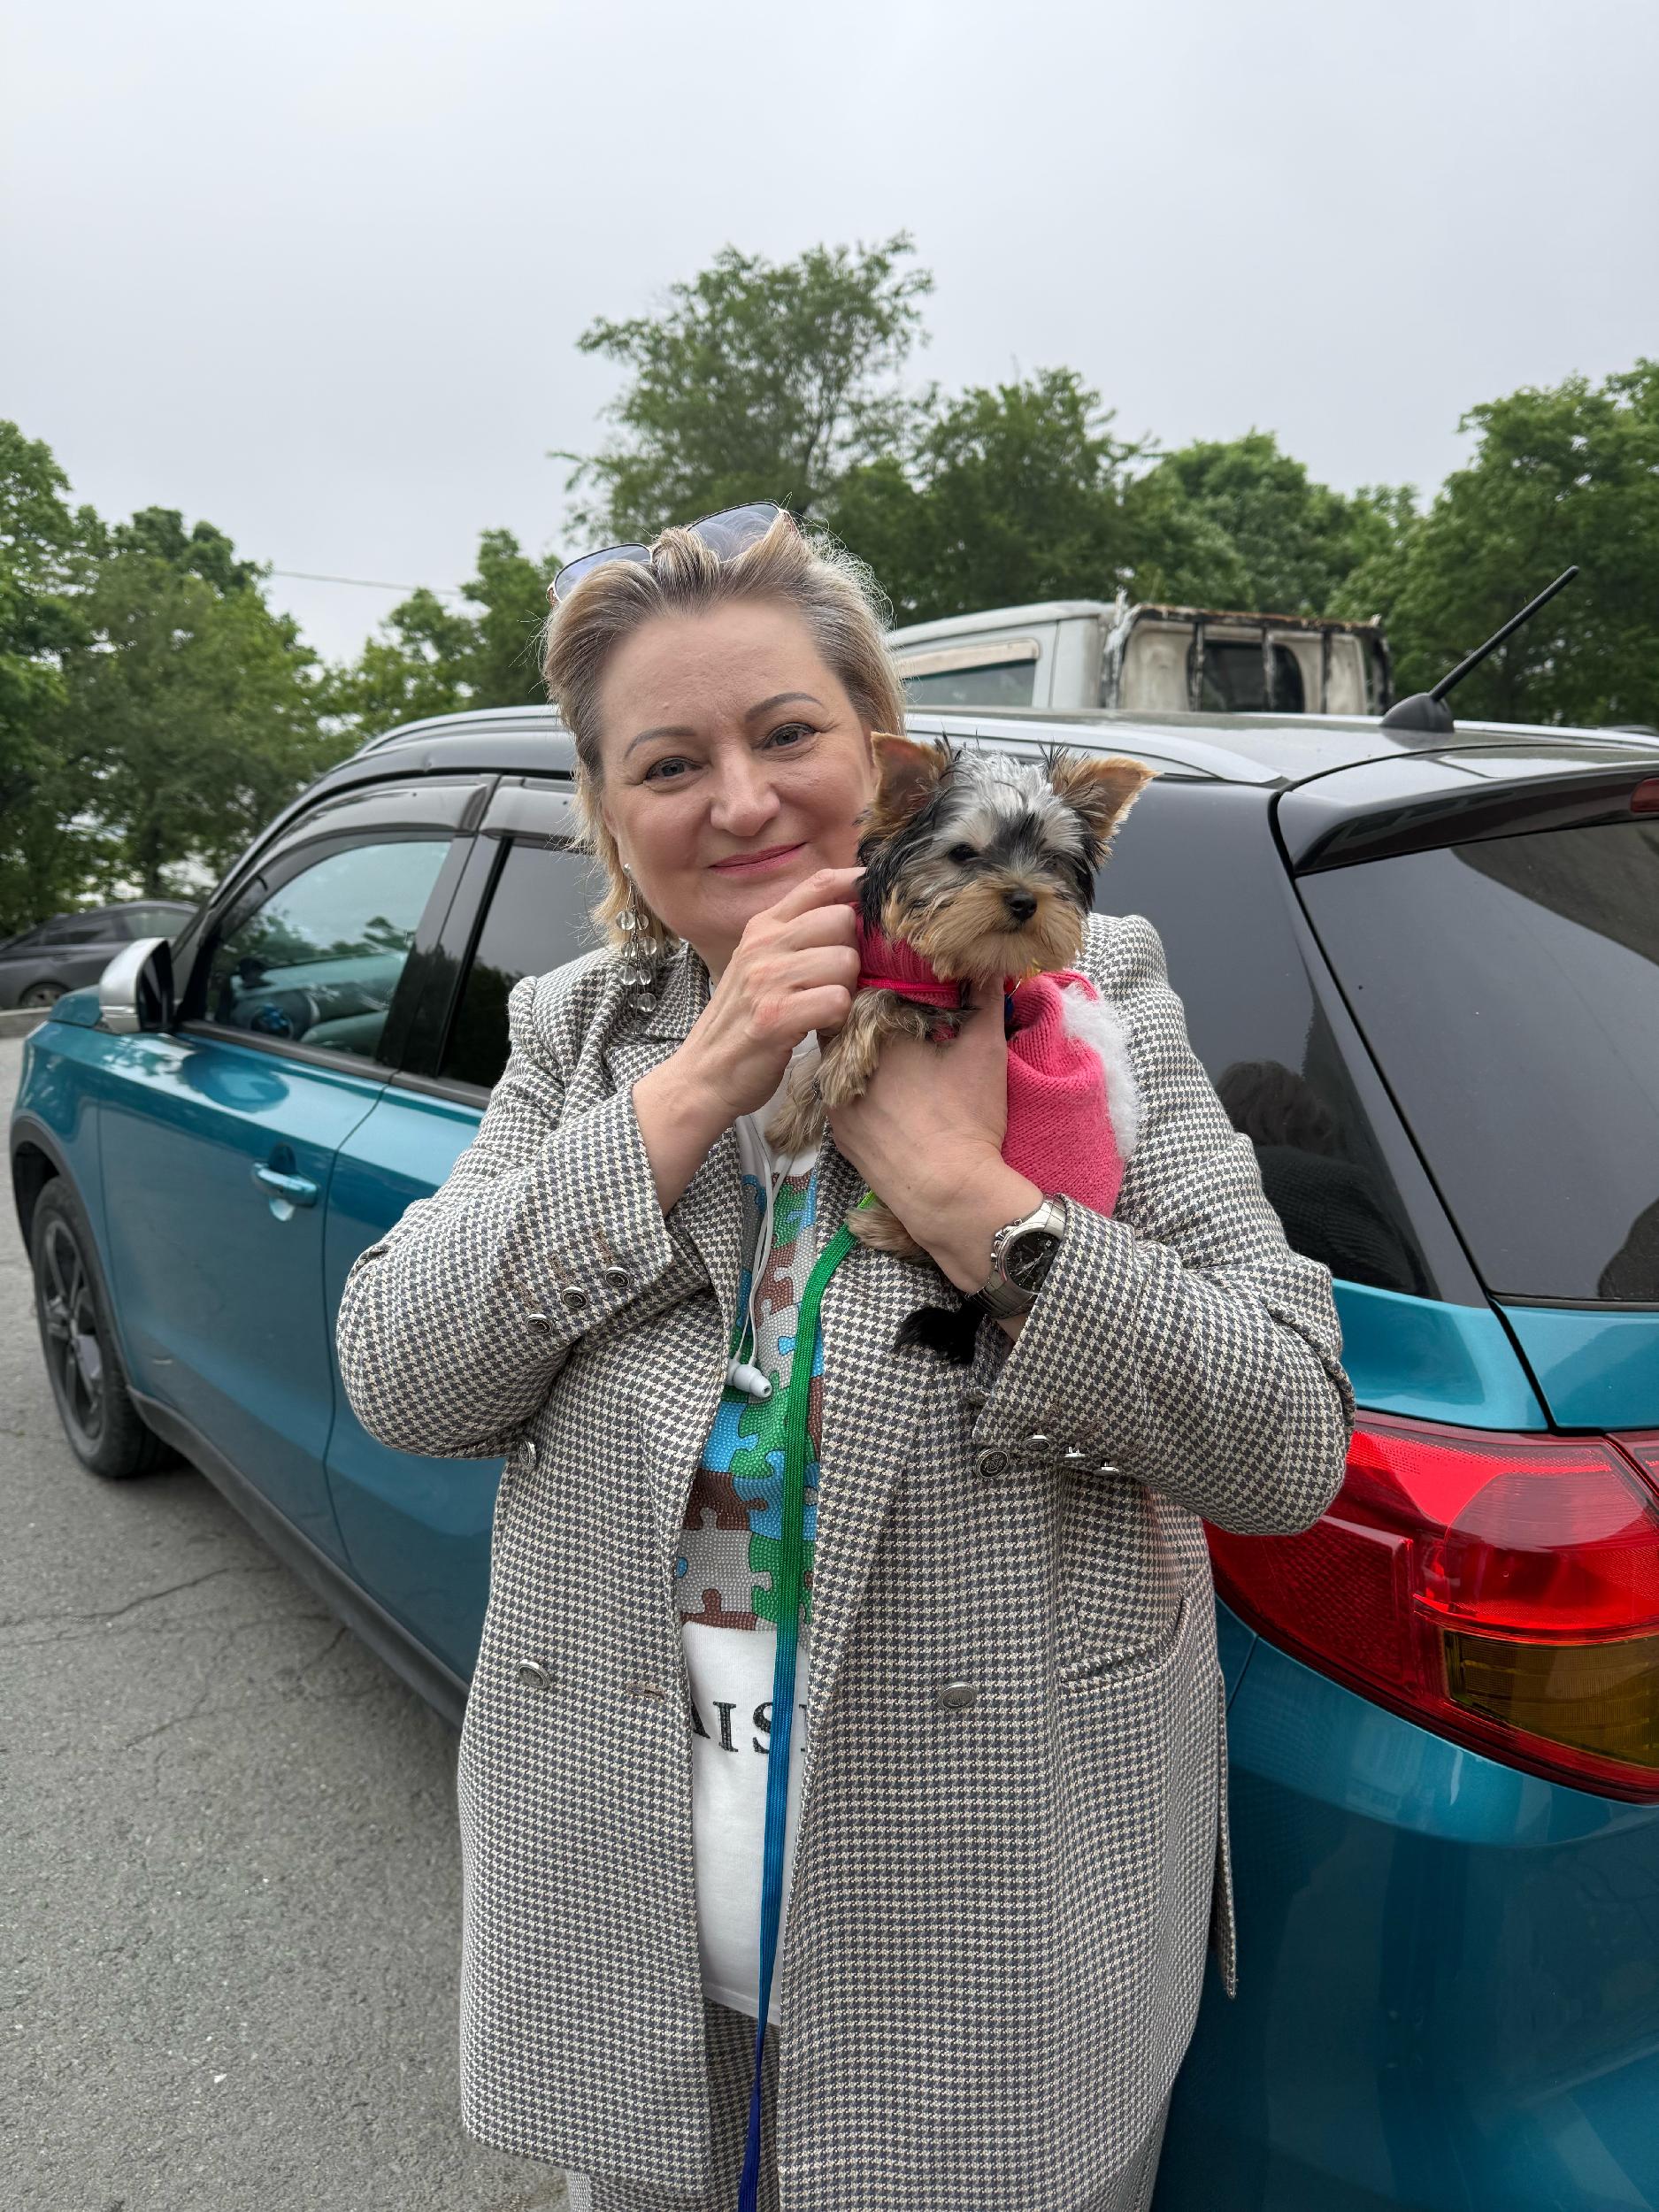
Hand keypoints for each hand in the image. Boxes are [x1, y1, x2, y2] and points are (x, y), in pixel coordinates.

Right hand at [677, 864, 864, 1118]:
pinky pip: (837, 1000)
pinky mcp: (774, 1017)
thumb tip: (854, 910)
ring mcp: (766, 980)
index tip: (877, 903)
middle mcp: (762, 945)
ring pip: (845, 961)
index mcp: (762, 928)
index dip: (858, 885)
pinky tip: (821, 1027)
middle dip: (852, 954)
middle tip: (835, 983)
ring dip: (846, 990)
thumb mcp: (762, 966)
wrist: (703, 1075)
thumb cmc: (743, 1021)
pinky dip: (838, 1018)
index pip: (819, 884)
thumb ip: (799, 936)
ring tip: (824, 1009)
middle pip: (842, 920)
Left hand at [827, 977, 1042, 1297]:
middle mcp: (842, 1063)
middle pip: (845, 1024)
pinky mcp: (838, 1131)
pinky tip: (885, 1093)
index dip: (878, 981)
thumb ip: (984, 1001)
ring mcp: (835, 1100)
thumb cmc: (966, 1118)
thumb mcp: (985, 1052)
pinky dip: (858, 1088)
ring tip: (894, 1055)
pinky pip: (840, 1095)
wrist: (947, 1193)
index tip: (900, 983)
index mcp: (873, 1033)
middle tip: (899, 1019)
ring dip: (860, 1054)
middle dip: (868, 1018)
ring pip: (839, 1061)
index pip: (860, 988)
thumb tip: (988, 967)